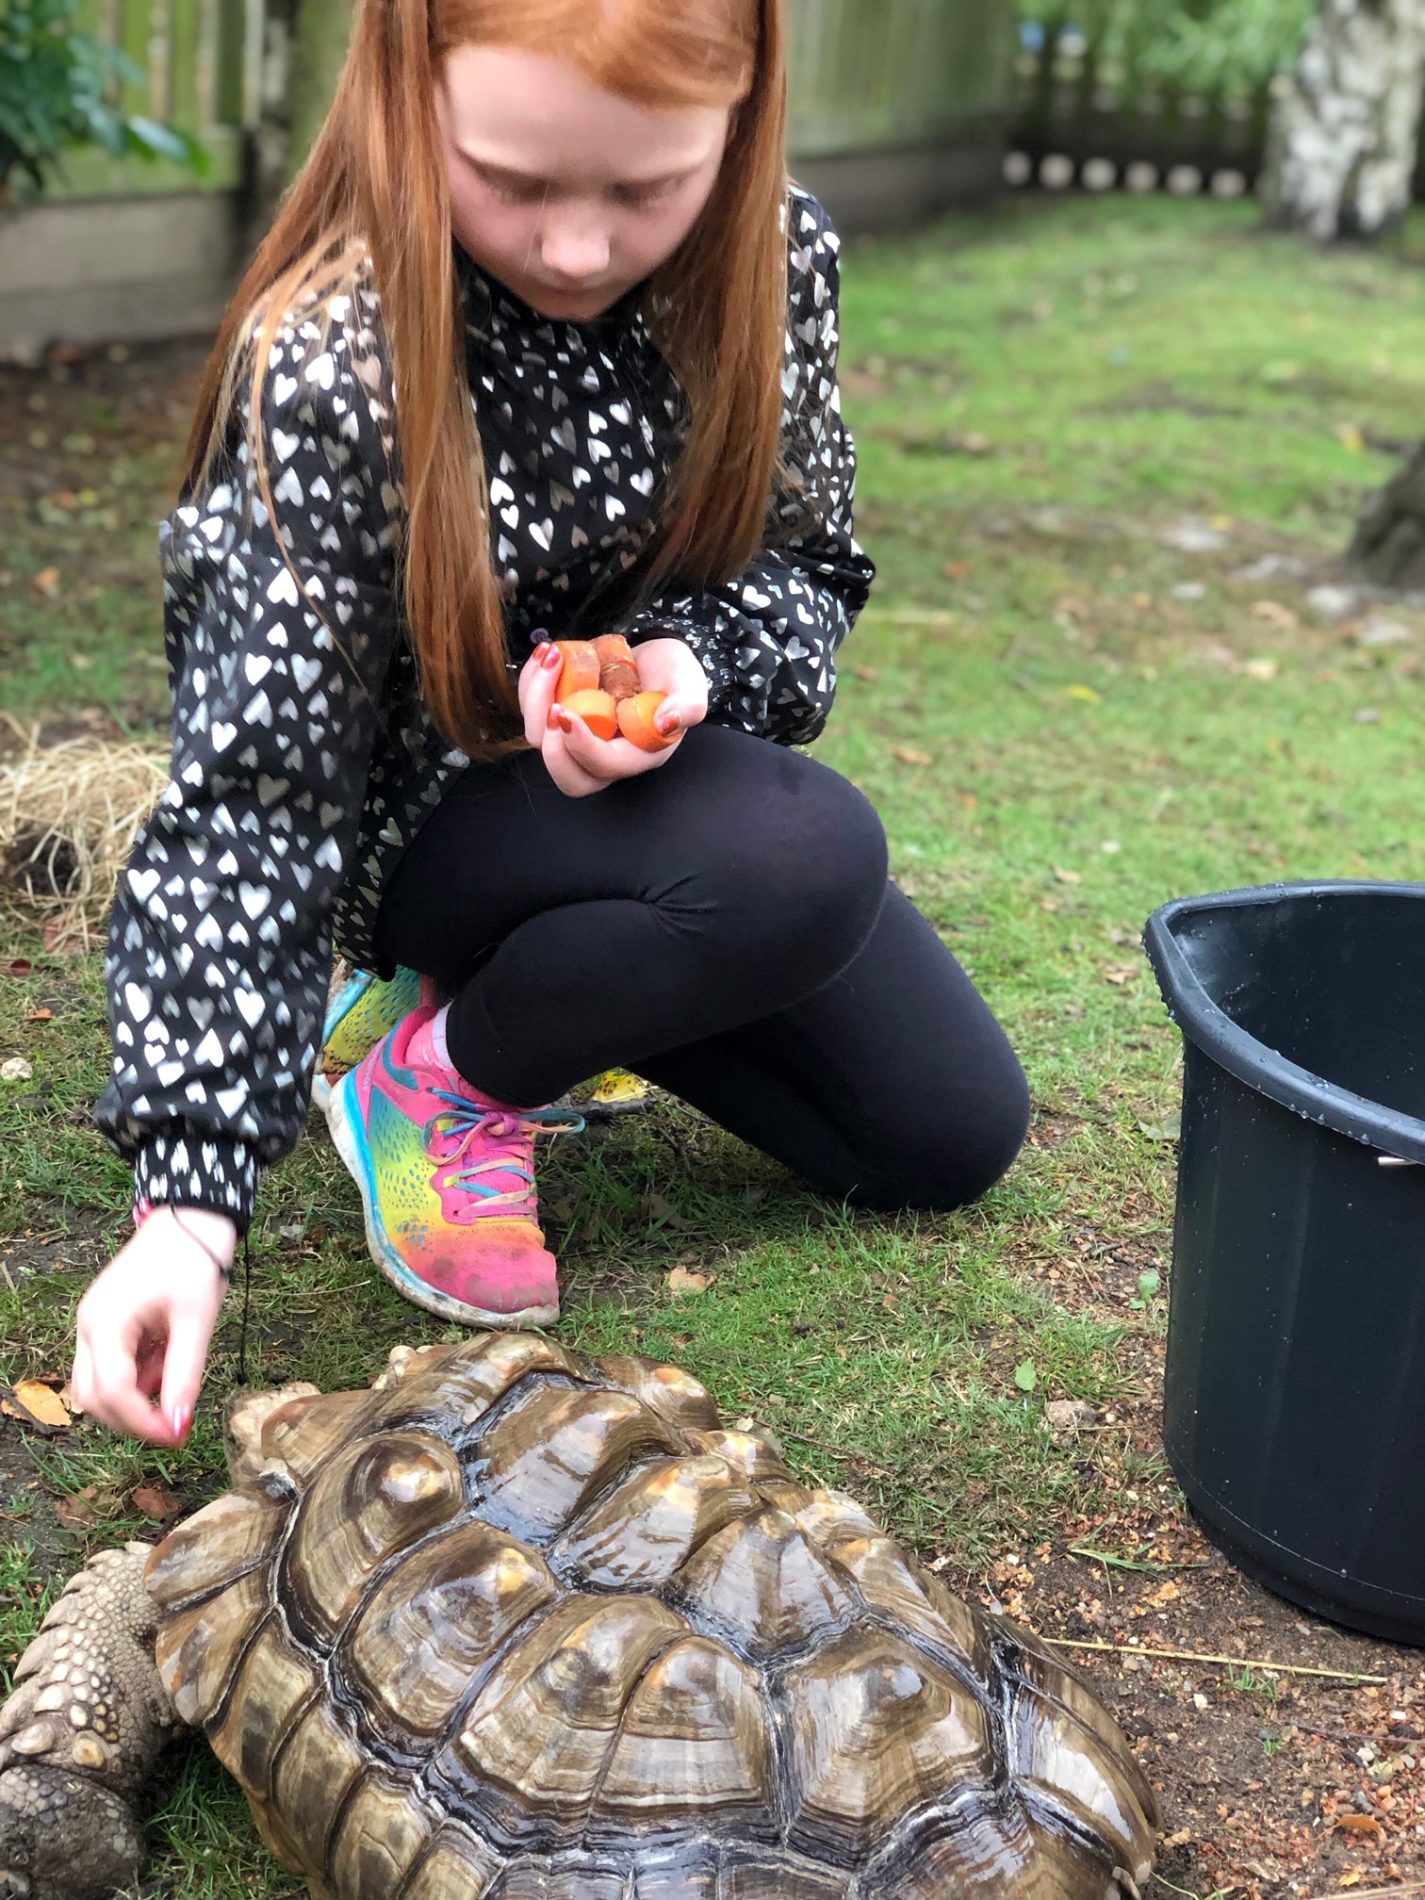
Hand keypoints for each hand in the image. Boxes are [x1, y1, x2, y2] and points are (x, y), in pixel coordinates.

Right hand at [71, 1206, 233, 1444]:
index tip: (177, 1436)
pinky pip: (113, 1367)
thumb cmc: (194, 1261)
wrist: (190, 1219)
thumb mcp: (197, 1320)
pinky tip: (169, 1359)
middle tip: (176, 1425)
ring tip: (176, 1374)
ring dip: (136, 1397)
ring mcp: (93, 1326)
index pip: (112, 1391)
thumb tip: (179, 1426)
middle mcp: (89, 1327)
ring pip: (99, 1386)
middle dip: (132, 1418)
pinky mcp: (106, 1326)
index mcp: (105, 1321)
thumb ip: (185, 1374)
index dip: (143, 1421)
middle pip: (93, 1397)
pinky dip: (140, 1377)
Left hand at [517, 635, 708, 797]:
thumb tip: (665, 724)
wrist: (654, 658)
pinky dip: (530, 684)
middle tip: (553, 705)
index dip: (582, 746)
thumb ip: (688, 704)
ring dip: (534, 702)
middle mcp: (604, 755)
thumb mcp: (690, 683)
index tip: (567, 712)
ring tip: (552, 658)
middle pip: (567, 776)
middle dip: (550, 744)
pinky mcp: (561, 716)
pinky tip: (546, 653)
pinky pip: (533, 713)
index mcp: (637, 755)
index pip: (603, 766)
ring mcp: (579, 737)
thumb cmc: (673, 675)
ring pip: (542, 741)